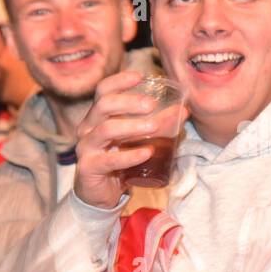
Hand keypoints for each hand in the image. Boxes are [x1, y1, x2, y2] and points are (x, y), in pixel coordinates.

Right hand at [73, 70, 187, 209]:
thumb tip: (184, 110)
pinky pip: (109, 159)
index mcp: (97, 117)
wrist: (100, 195)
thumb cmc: (119, 162)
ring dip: (132, 126)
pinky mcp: (89, 168)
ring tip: (154, 127)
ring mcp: (86, 148)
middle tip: (152, 105)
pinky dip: (130, 155)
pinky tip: (147, 152)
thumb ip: (158, 125)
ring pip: (106, 129)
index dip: (119, 81)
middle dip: (129, 102)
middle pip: (104, 105)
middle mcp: (88, 129)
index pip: (103, 91)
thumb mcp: (137, 140)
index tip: (140, 76)